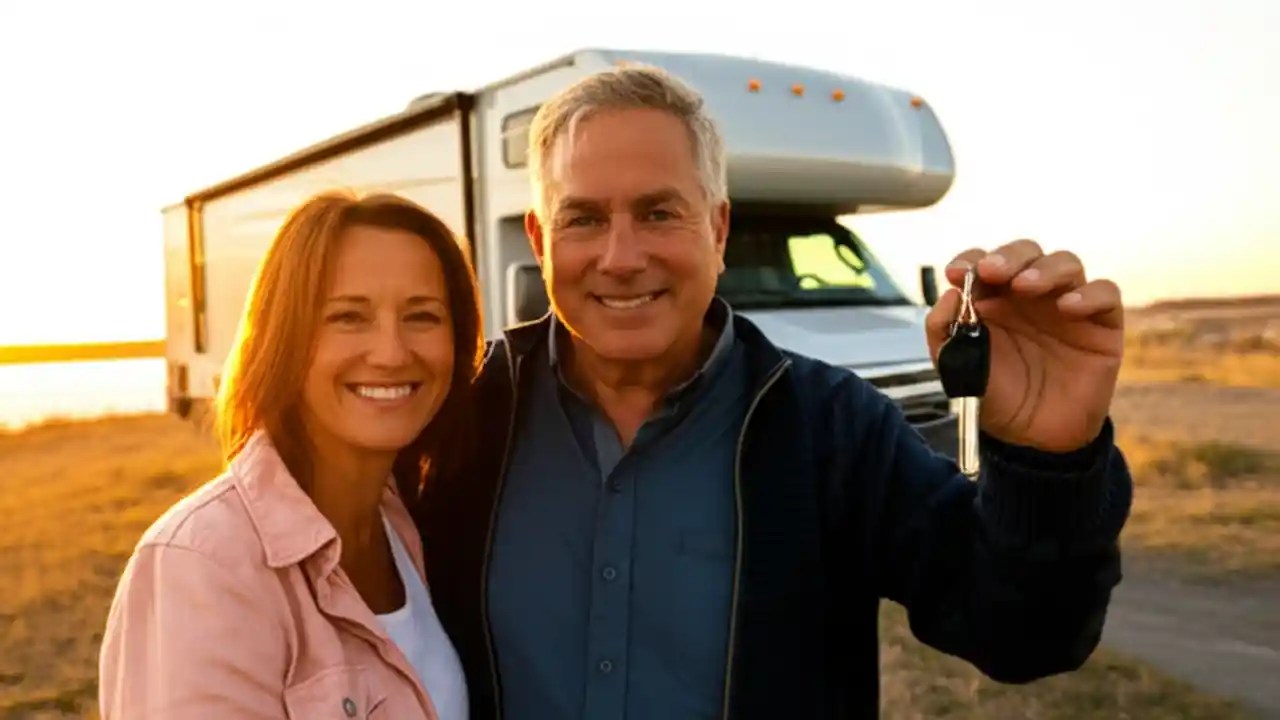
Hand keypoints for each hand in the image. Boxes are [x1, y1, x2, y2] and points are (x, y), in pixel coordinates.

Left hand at [925, 239, 1123, 452]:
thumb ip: (943, 331)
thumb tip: (948, 294)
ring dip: (1045, 269)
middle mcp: (1031, 296)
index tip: (957, 272)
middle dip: (1009, 256)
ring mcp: (1067, 306)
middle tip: (993, 271)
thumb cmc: (996, 396)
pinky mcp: (1101, 324)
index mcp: (994, 299)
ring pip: (1066, 264)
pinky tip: (1068, 307)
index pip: (984, 262)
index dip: (972, 259)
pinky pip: (1106, 294)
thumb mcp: (956, 366)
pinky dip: (1089, 294)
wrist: (1033, 437)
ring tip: (1025, 286)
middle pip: (1026, 253)